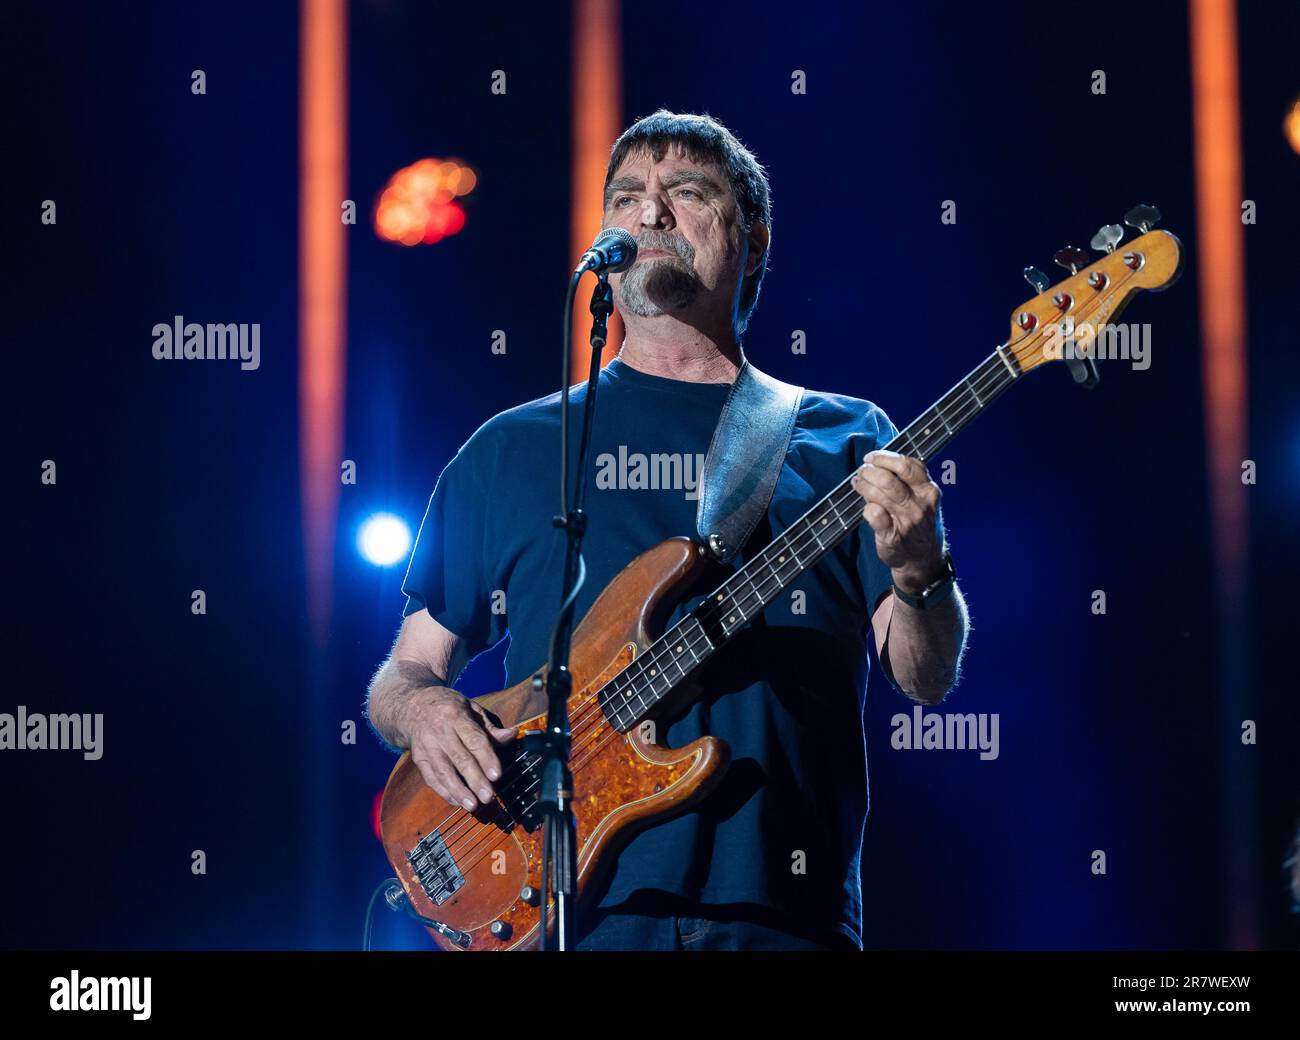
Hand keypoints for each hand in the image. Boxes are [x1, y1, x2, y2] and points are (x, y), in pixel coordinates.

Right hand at [403, 688, 516, 810]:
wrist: (414, 706)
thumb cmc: (450, 708)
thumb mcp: (471, 708)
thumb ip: (490, 728)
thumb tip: (513, 734)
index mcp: (456, 716)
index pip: (474, 739)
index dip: (486, 758)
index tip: (497, 775)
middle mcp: (440, 732)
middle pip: (459, 758)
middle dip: (475, 779)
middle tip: (488, 797)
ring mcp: (427, 746)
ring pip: (443, 771)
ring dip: (458, 791)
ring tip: (473, 805)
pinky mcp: (419, 758)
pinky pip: (431, 778)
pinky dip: (444, 791)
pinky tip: (457, 802)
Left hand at [851, 449, 944, 594]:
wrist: (923, 560)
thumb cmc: (919, 523)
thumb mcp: (924, 500)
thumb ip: (909, 481)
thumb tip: (879, 462)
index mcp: (929, 491)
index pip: (908, 465)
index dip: (885, 458)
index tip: (872, 458)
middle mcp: (920, 505)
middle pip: (890, 478)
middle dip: (870, 471)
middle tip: (862, 471)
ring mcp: (907, 521)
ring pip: (879, 494)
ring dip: (864, 486)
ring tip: (858, 483)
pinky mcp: (893, 536)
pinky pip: (874, 514)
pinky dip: (866, 509)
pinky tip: (866, 508)